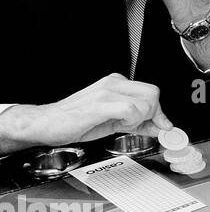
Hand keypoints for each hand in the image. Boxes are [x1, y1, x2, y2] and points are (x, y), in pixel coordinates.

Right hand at [11, 74, 171, 148]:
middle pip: (153, 94)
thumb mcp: (113, 122)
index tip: (160, 125)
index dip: (159, 112)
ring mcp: (106, 92)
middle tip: (138, 126)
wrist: (47, 124)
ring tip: (120, 124)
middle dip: (153, 115)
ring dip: (139, 120)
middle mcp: (113, 83)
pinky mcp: (100, 104)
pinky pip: (131, 110)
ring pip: (145, 102)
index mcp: (117, 84)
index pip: (152, 92)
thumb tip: (160, 127)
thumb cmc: (75, 121)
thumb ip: (138, 123)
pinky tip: (117, 125)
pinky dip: (130, 121)